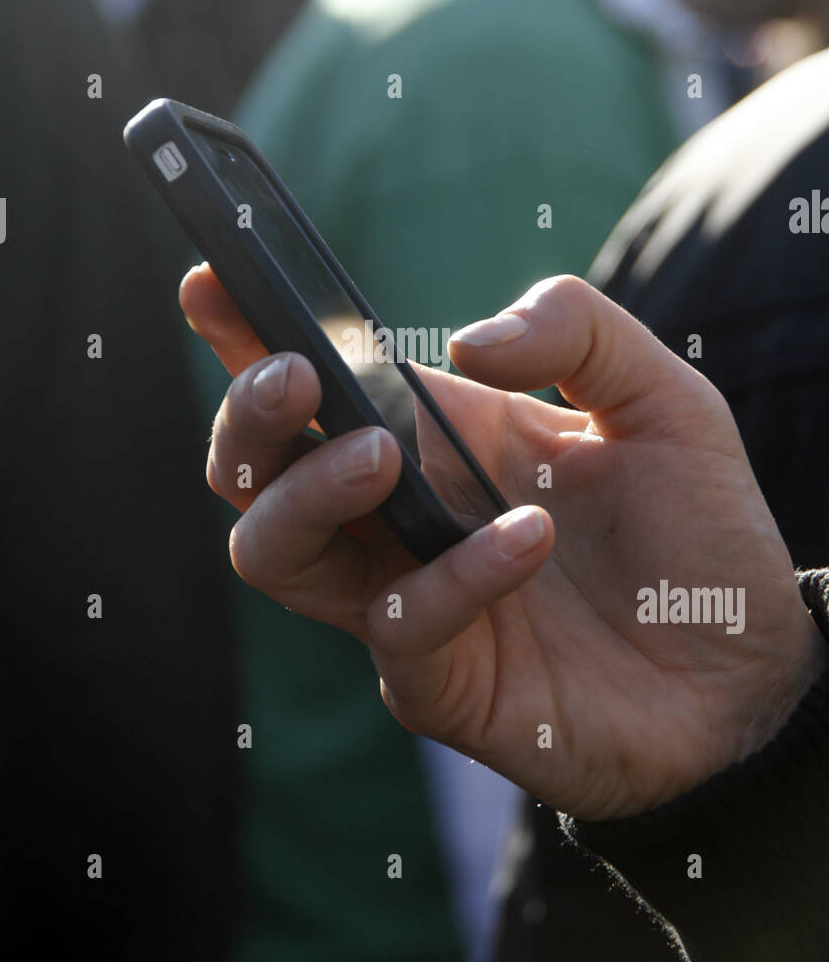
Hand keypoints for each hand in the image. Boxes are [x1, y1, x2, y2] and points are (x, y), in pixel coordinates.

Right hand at [180, 265, 825, 820]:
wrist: (751, 662)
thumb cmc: (694, 527)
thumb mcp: (659, 394)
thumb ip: (575, 329)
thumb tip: (469, 342)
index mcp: (431, 437)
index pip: (311, 384)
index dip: (241, 334)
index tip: (210, 280)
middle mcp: (395, 517)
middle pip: (252, 472)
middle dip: (246, 417)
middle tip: (297, 377)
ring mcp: (405, 598)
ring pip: (272, 555)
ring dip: (307, 493)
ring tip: (380, 452)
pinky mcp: (438, 680)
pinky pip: (398, 625)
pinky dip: (451, 575)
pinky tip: (527, 538)